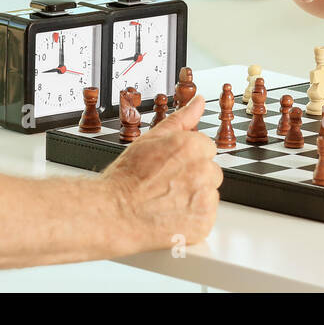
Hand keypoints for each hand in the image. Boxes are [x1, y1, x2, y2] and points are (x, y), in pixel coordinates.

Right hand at [100, 94, 222, 254]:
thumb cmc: (127, 178)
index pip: (206, 149)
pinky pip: (206, 217)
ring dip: (195, 199)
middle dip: (194, 178)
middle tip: (167, 185)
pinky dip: (193, 219)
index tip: (170, 168)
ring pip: (210, 195)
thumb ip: (181, 119)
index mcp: (193, 147)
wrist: (112, 213)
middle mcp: (203, 171)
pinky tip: (172, 215)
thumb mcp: (151, 139)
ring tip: (167, 201)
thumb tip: (198, 101)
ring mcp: (205, 199)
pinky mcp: (204, 223)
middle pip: (211, 172)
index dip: (186, 159)